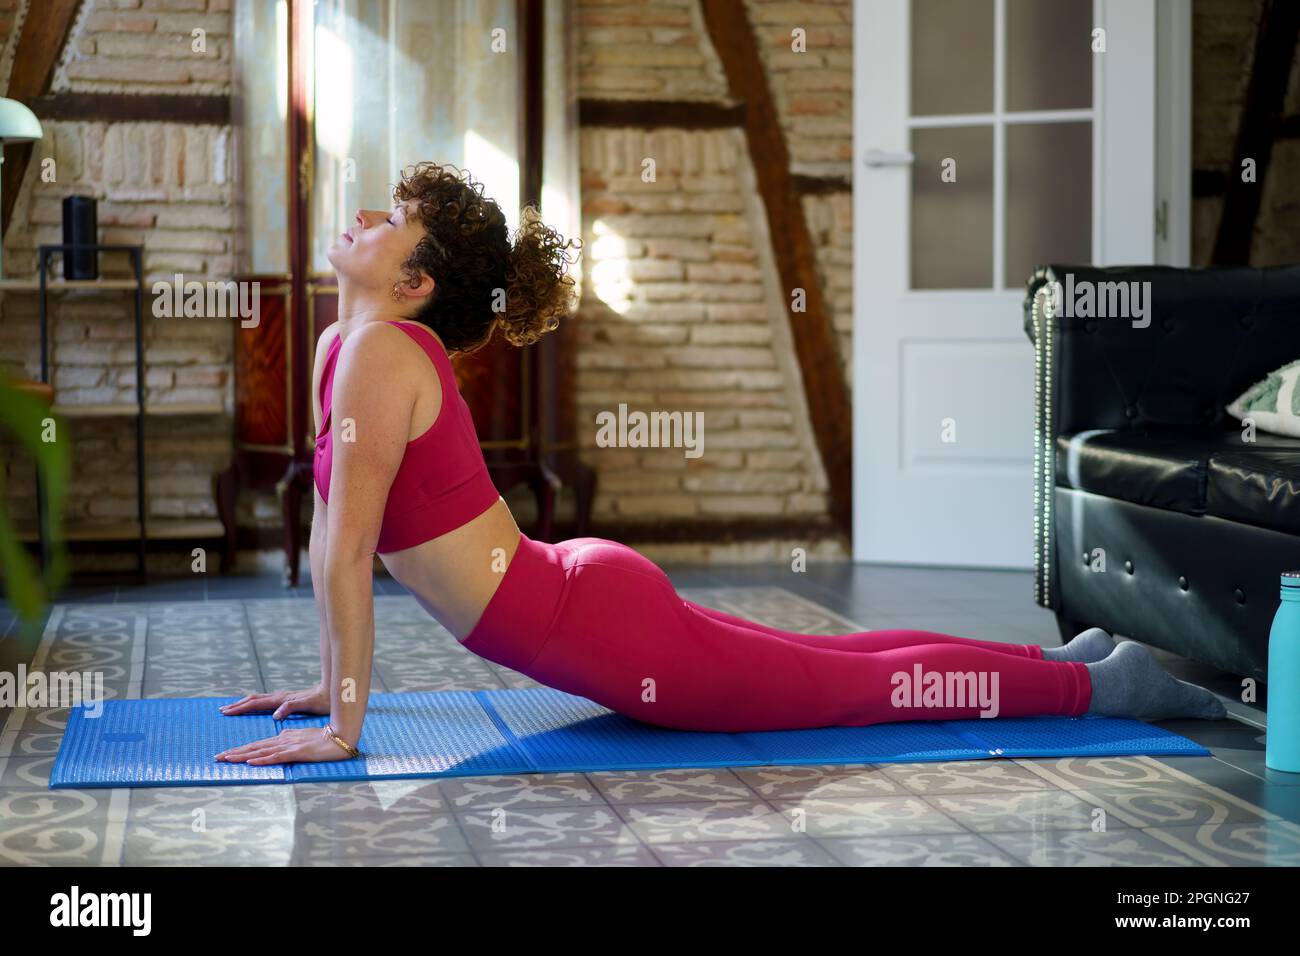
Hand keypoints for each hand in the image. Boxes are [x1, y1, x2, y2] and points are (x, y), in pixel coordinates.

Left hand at [215, 727, 355, 764]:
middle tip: (217, 757)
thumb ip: (290, 737)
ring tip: (227, 759)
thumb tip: (279, 736)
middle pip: (255, 747)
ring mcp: (290, 746)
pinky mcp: (297, 752)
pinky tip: (252, 762)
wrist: (341, 737)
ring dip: (243, 755)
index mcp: (284, 737)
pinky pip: (277, 757)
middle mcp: (283, 740)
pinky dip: (263, 759)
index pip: (258, 744)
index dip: (241, 749)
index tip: (226, 754)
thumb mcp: (303, 737)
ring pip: (262, 751)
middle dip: (235, 752)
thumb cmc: (324, 738)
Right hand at [219, 686, 329, 718]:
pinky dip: (255, 704)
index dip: (240, 708)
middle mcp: (279, 697)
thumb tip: (274, 714)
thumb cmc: (321, 701)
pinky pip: (265, 702)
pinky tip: (254, 707)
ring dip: (244, 703)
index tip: (226, 711)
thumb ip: (290, 707)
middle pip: (253, 700)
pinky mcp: (287, 700)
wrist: (332, 692)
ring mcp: (282, 698)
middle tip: (222, 710)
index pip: (255, 703)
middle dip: (238, 705)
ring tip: (233, 707)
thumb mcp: (307, 705)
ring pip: (258, 699)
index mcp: (281, 700)